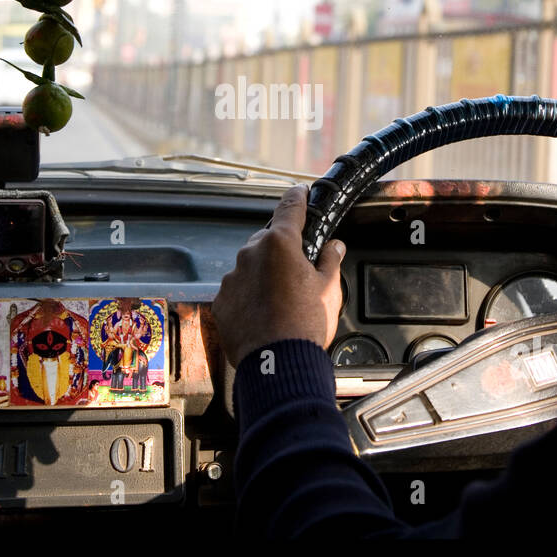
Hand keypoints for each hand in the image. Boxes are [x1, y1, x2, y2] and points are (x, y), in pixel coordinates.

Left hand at [211, 184, 345, 367]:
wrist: (279, 364)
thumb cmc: (306, 324)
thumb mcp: (329, 289)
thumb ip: (329, 261)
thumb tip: (334, 247)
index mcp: (279, 243)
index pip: (290, 208)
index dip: (297, 198)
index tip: (299, 192)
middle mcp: (250, 254)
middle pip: (267, 241)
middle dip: (280, 251)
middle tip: (297, 273)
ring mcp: (232, 278)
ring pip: (250, 267)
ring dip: (263, 276)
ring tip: (280, 302)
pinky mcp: (221, 302)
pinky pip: (237, 291)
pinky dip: (249, 297)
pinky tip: (264, 315)